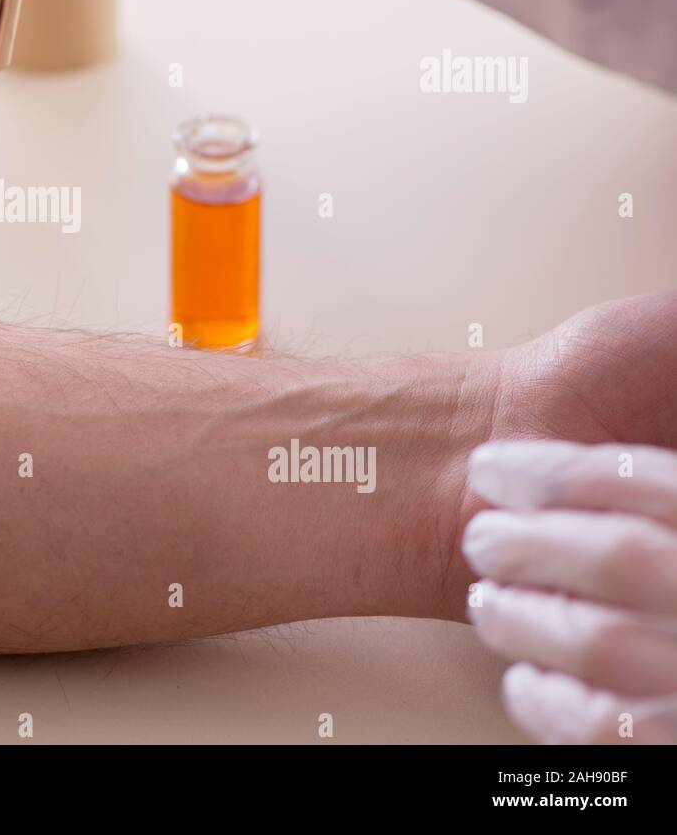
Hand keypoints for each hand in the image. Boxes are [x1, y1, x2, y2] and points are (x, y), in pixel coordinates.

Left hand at [462, 441, 676, 743]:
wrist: (672, 628)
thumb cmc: (654, 527)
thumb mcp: (659, 451)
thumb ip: (630, 483)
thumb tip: (621, 390)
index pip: (651, 484)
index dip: (555, 473)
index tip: (489, 468)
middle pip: (621, 558)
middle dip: (528, 544)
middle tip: (480, 539)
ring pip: (600, 641)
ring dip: (520, 618)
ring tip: (489, 604)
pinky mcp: (676, 746)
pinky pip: (605, 728)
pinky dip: (547, 700)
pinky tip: (527, 679)